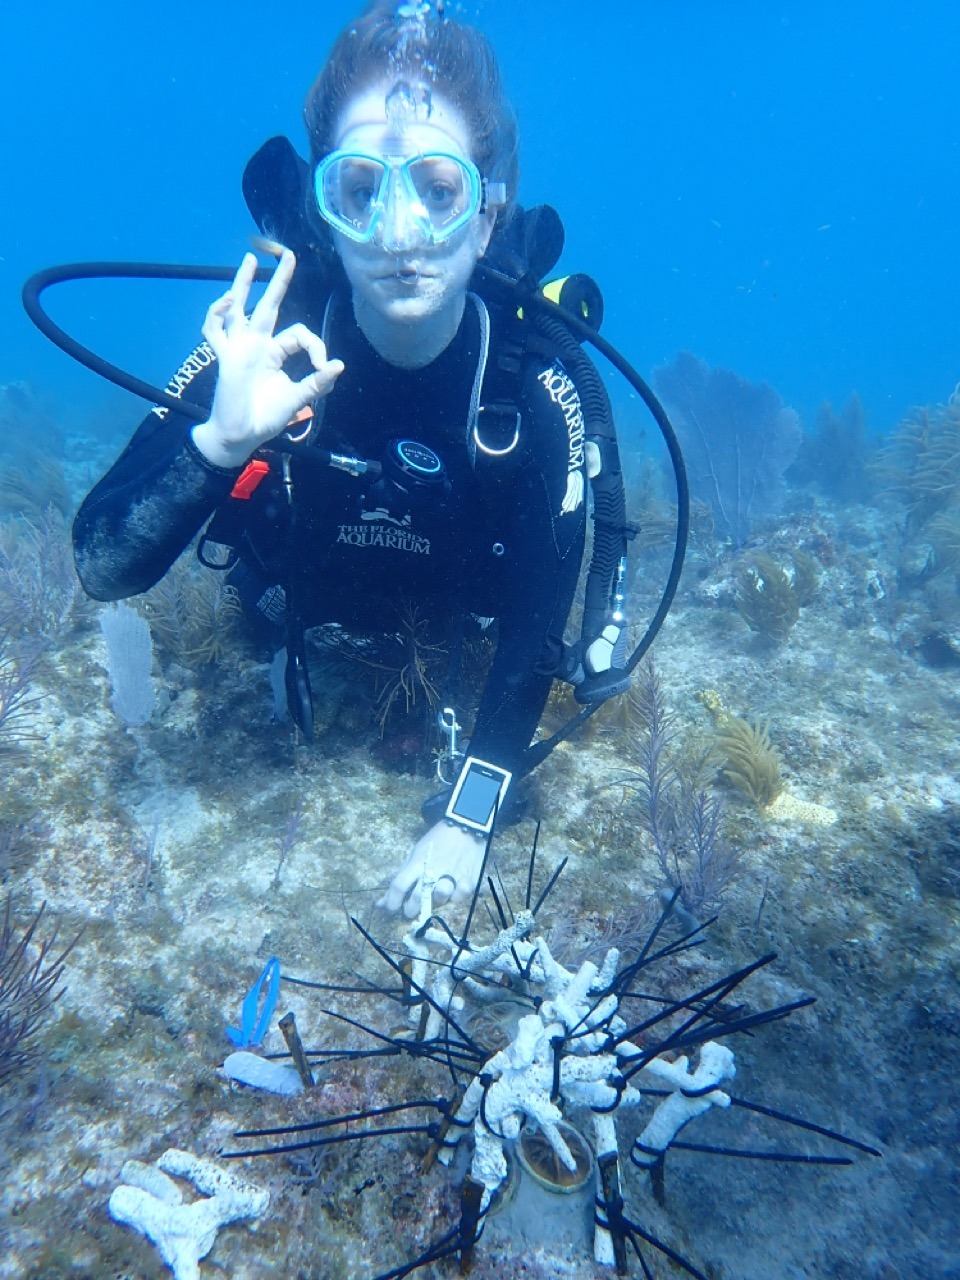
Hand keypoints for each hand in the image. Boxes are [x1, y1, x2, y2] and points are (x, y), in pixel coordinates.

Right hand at [192, 250, 343, 468]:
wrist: (240, 435)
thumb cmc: (266, 417)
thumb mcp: (297, 398)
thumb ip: (317, 383)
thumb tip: (339, 365)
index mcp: (277, 353)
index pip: (299, 334)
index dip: (315, 346)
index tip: (322, 367)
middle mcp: (258, 344)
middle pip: (269, 305)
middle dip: (280, 281)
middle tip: (289, 255)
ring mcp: (239, 347)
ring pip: (239, 308)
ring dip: (243, 283)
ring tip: (250, 260)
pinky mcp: (224, 356)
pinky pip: (215, 330)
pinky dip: (218, 313)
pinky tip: (229, 300)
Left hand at [379, 821, 486, 919]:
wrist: (463, 826)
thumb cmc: (435, 842)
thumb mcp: (415, 854)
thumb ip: (401, 878)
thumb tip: (380, 903)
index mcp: (417, 862)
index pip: (399, 885)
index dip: (392, 900)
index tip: (391, 907)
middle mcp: (434, 869)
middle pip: (418, 897)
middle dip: (411, 909)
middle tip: (411, 909)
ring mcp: (452, 873)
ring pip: (440, 897)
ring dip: (435, 902)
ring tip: (434, 899)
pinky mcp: (469, 877)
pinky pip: (461, 895)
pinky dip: (457, 897)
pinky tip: (454, 893)